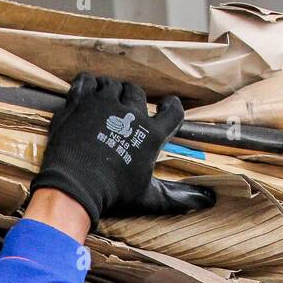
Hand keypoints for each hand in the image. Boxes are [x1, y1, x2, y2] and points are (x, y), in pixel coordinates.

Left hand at [30, 74, 215, 227]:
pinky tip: (85, 94)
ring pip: (111, 84)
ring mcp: (103, 104)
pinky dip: (87, 84)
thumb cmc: (113, 194)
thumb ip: (177, 197)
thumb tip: (209, 201)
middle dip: (132, 99)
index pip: (172, 111)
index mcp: (151, 134)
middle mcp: (130, 113)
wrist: (73, 187)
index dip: (170, 106)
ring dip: (110, 91)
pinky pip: (85, 81)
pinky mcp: (78, 103)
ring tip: (104, 103)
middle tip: (124, 111)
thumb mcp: (148, 198)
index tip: (166, 105)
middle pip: (137, 92)